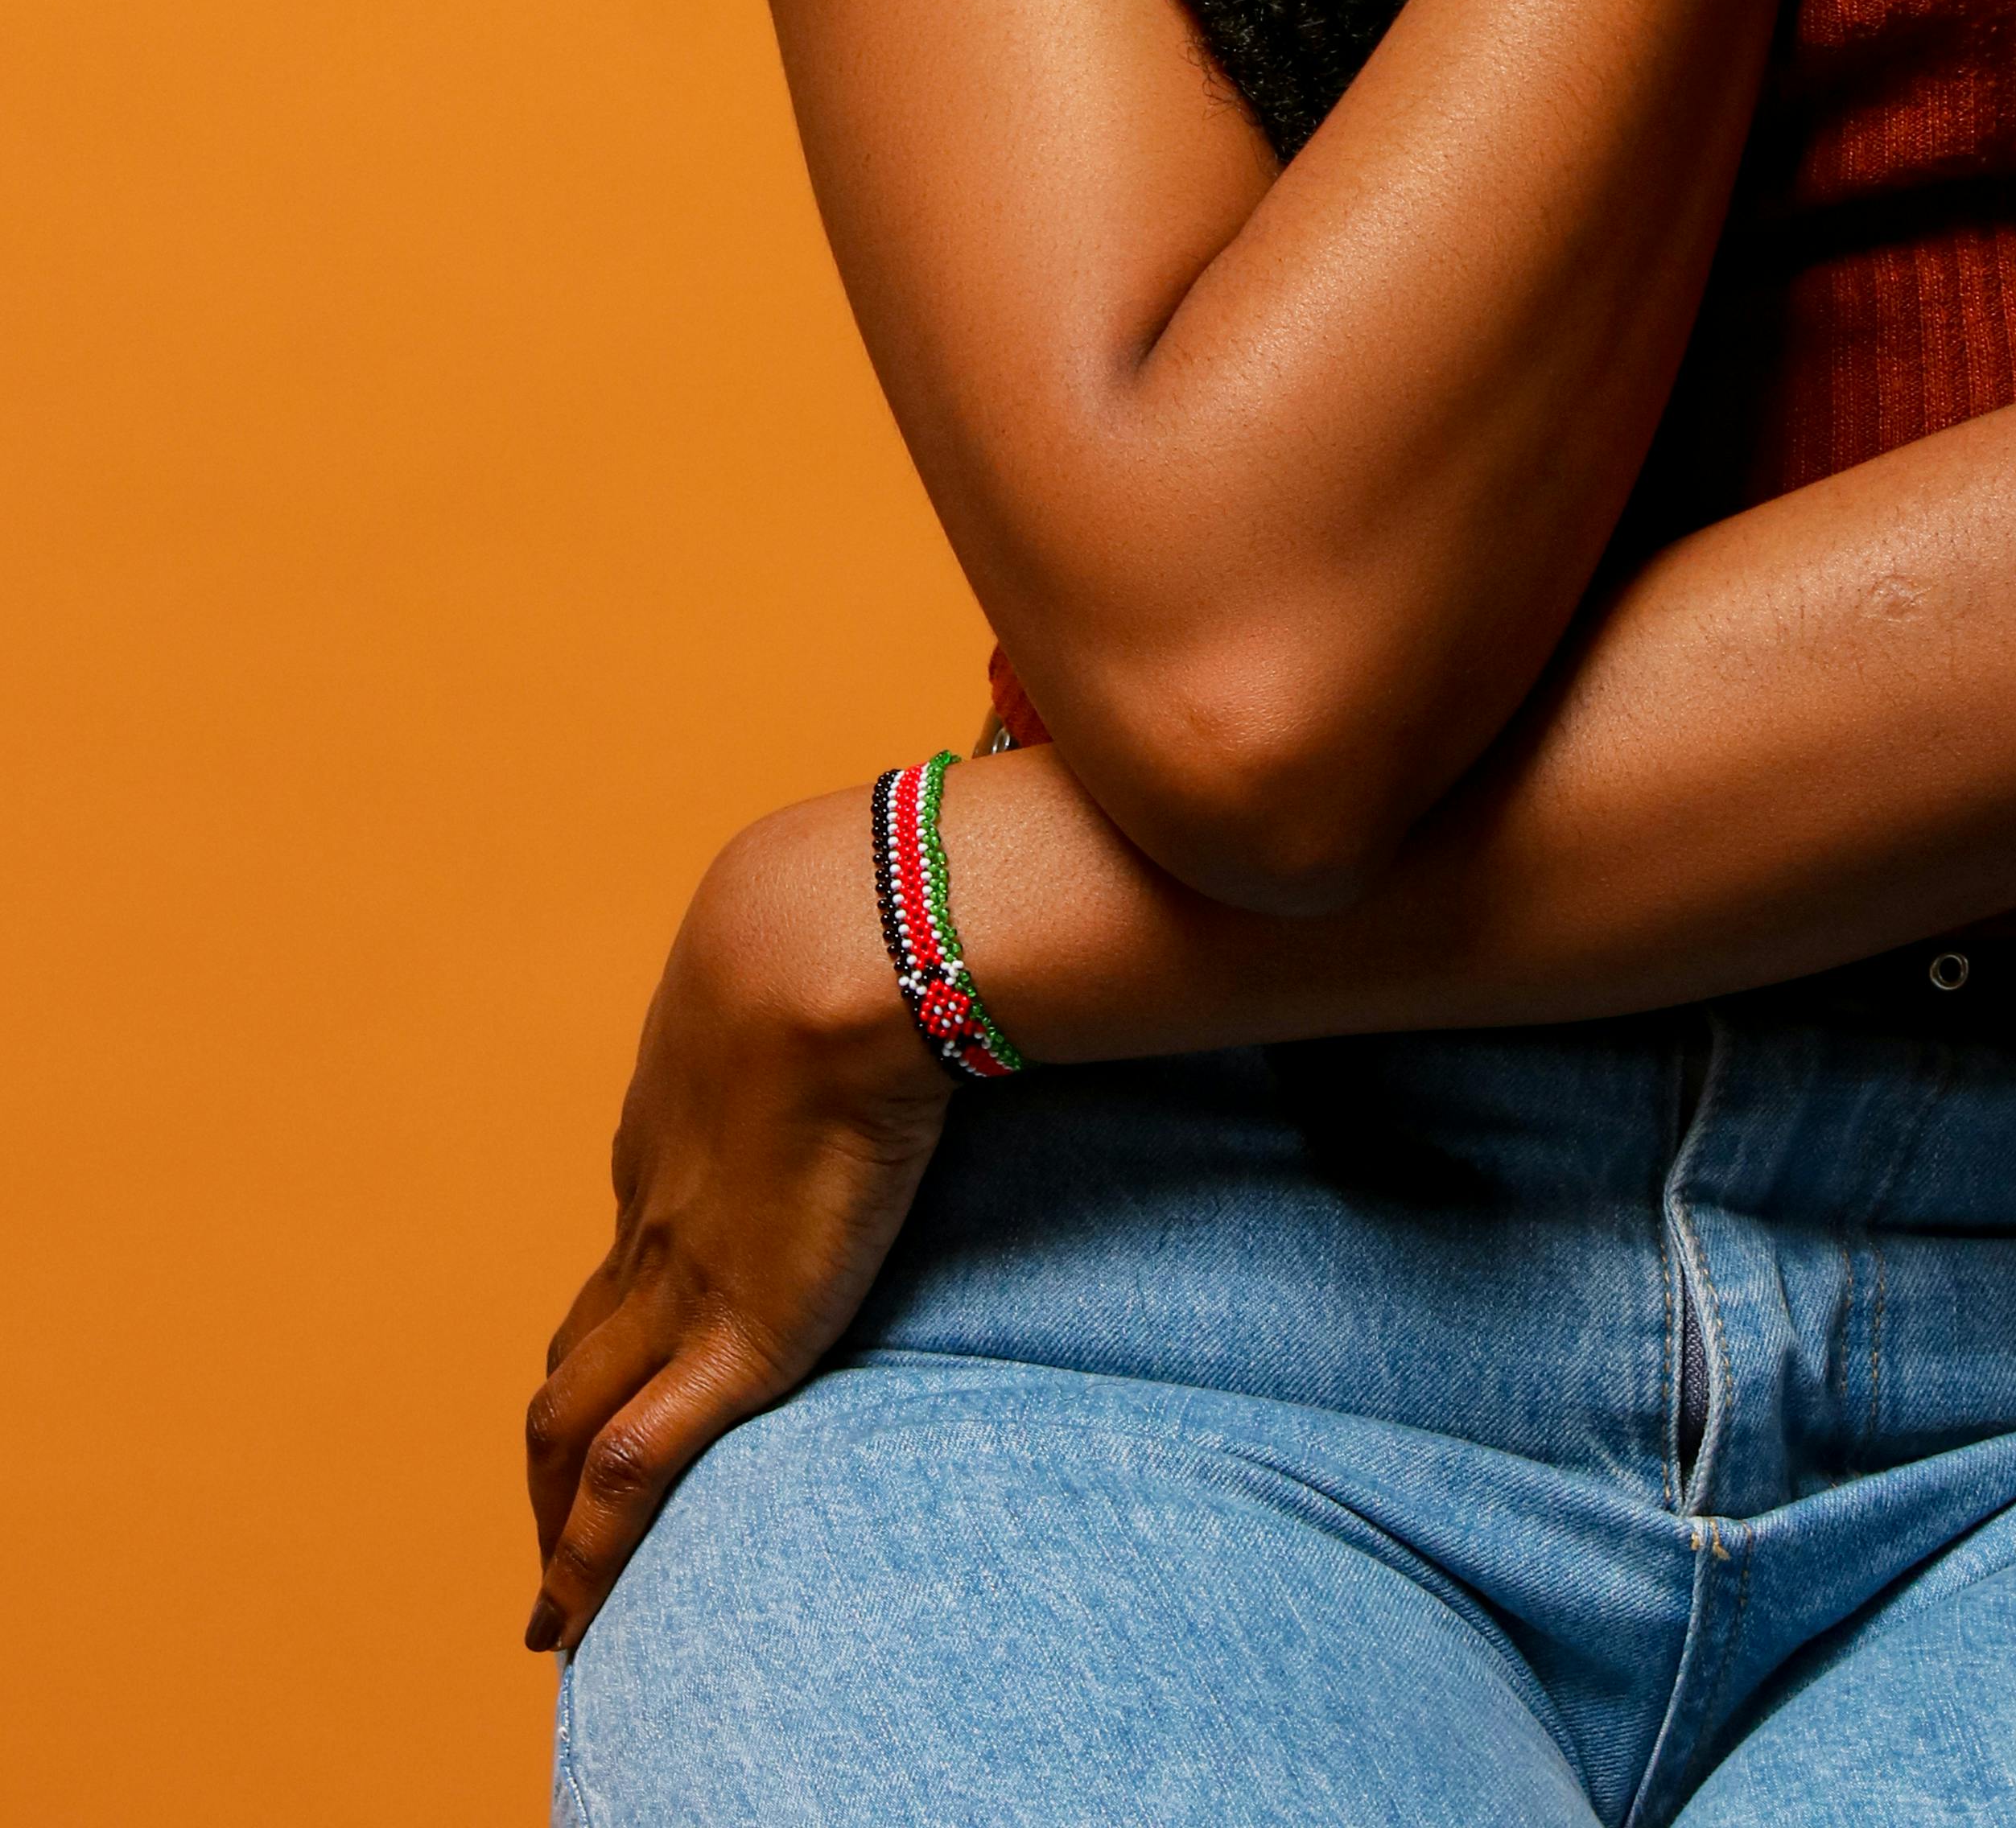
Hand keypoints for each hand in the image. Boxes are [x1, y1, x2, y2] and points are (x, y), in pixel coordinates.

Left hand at [524, 791, 949, 1653]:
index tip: (625, 1354)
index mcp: (682, 1120)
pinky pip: (631, 1474)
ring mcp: (684, 1277)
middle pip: (578, 1346)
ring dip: (553, 1511)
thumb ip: (883, 960)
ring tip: (558, 1594)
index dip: (623, 1310)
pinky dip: (594, 1557)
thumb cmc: (870, 907)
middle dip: (560, 1437)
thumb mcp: (857, 933)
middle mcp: (657, 1209)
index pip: (634, 1243)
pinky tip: (576, 1615)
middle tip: (553, 1510)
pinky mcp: (734, 1334)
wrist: (847, 930)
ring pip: (573, 1421)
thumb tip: (955, 906)